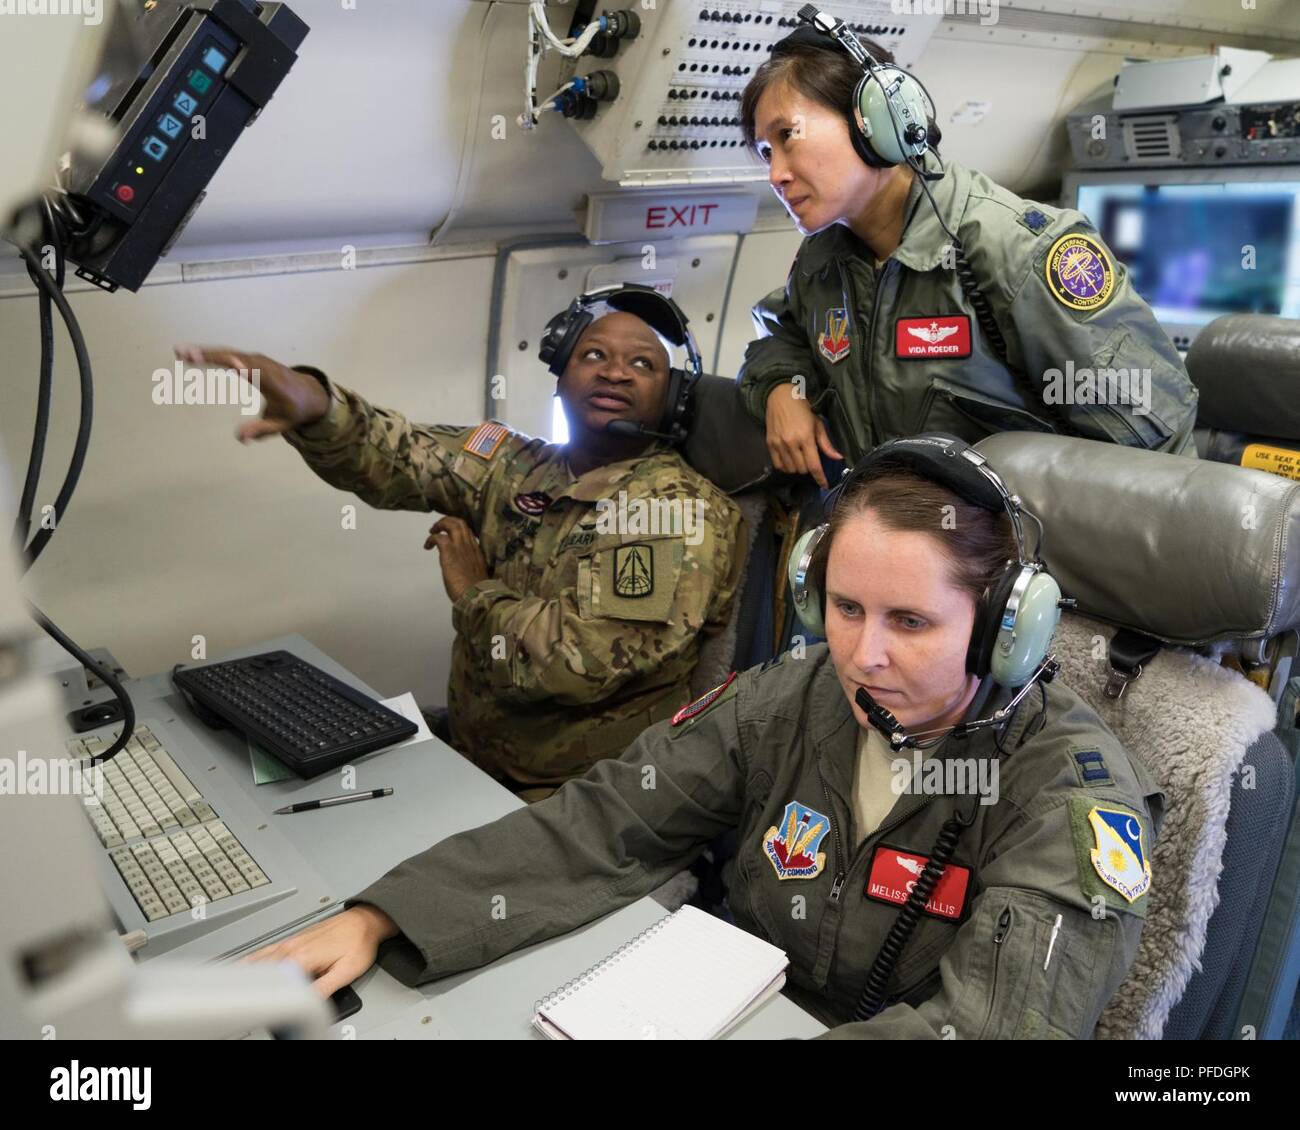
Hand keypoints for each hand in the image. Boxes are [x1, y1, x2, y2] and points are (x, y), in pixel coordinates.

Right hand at [173, 344, 331, 442]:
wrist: (309, 393)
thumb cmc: (294, 411)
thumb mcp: (282, 424)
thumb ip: (262, 430)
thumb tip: (241, 438)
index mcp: (272, 381)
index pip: (254, 371)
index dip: (241, 366)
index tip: (226, 363)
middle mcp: (262, 365)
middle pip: (234, 357)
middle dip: (211, 356)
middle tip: (185, 355)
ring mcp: (255, 359)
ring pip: (227, 353)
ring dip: (204, 352)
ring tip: (179, 352)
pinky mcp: (249, 359)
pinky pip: (228, 354)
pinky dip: (209, 354)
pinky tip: (189, 354)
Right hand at [245, 904, 397, 997]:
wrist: (365, 921)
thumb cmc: (359, 943)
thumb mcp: (346, 972)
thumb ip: (323, 989)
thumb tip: (307, 1005)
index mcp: (302, 957)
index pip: (273, 981)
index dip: (265, 997)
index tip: (259, 1008)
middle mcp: (292, 947)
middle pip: (261, 970)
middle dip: (252, 987)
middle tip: (245, 1003)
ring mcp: (290, 942)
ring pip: (260, 959)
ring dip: (248, 973)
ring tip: (236, 988)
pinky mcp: (293, 940)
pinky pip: (266, 951)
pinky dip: (253, 960)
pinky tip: (246, 966)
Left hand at [425, 516, 488, 601]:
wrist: (476, 595)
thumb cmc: (477, 590)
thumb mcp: (478, 575)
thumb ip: (473, 568)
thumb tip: (469, 572)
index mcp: (477, 551)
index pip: (468, 532)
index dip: (458, 529)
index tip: (451, 533)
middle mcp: (469, 545)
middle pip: (460, 523)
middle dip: (448, 521)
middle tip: (439, 527)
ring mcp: (459, 546)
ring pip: (450, 524)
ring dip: (439, 525)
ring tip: (432, 531)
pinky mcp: (449, 551)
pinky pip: (438, 537)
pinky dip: (431, 539)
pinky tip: (427, 546)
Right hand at [764, 382, 842, 489]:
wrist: (781, 396)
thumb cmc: (803, 408)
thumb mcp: (817, 423)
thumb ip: (826, 443)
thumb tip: (838, 458)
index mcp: (806, 438)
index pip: (814, 465)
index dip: (820, 478)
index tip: (825, 485)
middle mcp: (791, 444)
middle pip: (802, 469)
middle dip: (808, 468)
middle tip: (810, 458)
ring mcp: (779, 445)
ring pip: (790, 469)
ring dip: (797, 467)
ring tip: (799, 457)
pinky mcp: (769, 444)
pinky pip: (778, 465)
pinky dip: (785, 466)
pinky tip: (789, 458)